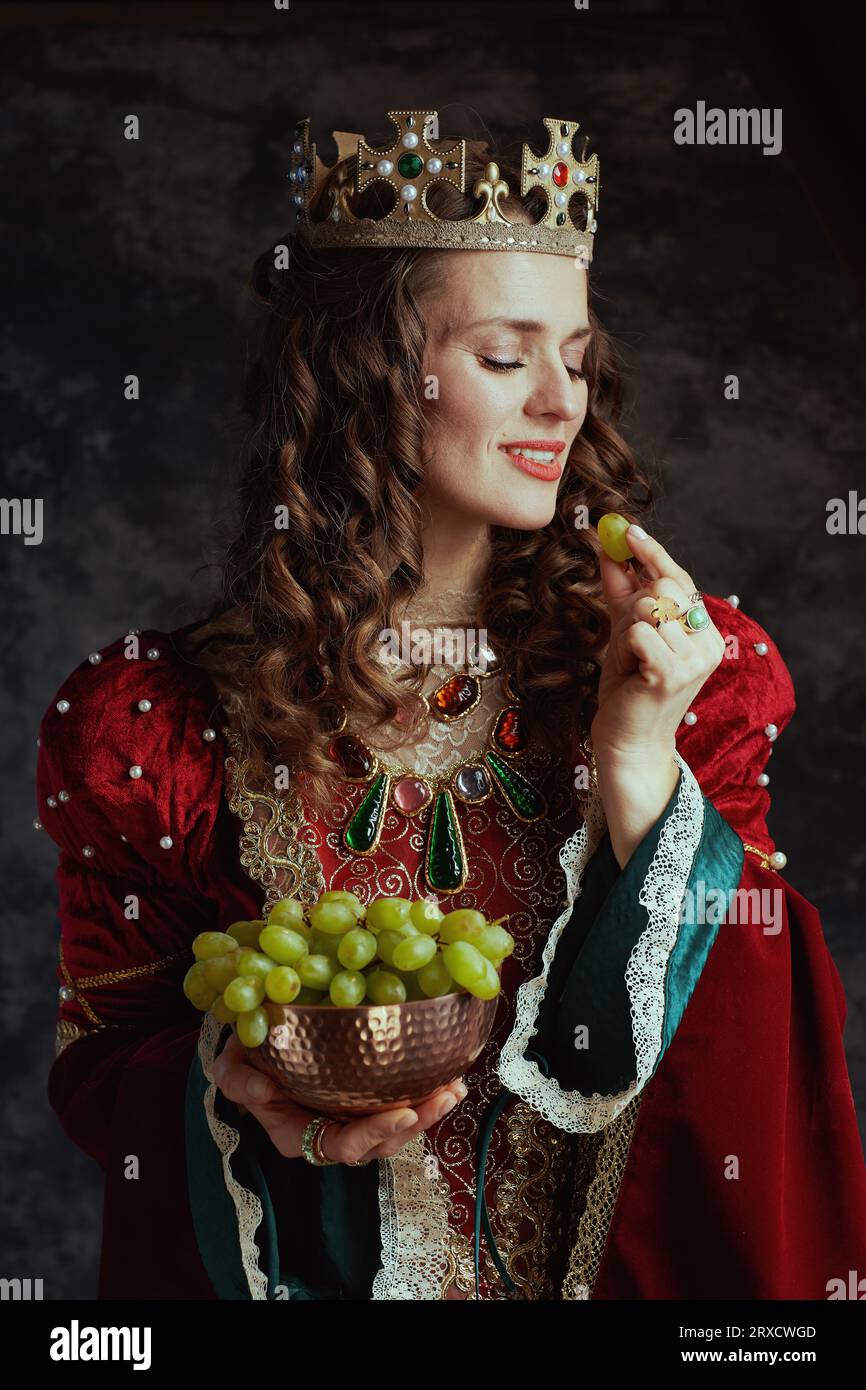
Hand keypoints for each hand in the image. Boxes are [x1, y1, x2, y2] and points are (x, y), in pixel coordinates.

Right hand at [210, 1029, 467, 1163]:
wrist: (255, 1047)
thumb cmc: (244, 1061)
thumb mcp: (232, 1069)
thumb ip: (239, 1081)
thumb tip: (263, 1089)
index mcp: (301, 1136)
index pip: (342, 1146)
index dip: (374, 1134)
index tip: (403, 1112)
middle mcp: (332, 1133)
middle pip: (381, 1144)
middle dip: (417, 1123)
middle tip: (445, 1095)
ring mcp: (352, 1118)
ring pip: (396, 1129)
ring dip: (429, 1110)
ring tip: (455, 1087)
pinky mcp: (367, 1098)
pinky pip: (399, 1103)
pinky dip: (424, 1091)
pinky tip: (448, 1073)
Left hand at [591, 525, 725, 761]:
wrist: (627, 740)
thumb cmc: (629, 688)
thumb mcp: (626, 632)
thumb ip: (623, 592)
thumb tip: (611, 549)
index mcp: (704, 632)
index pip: (681, 580)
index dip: (654, 554)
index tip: (629, 531)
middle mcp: (708, 643)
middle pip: (663, 588)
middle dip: (633, 607)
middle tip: (628, 639)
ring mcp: (694, 659)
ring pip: (647, 609)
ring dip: (626, 633)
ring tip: (632, 663)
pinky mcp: (673, 672)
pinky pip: (637, 633)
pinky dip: (624, 649)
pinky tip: (632, 673)